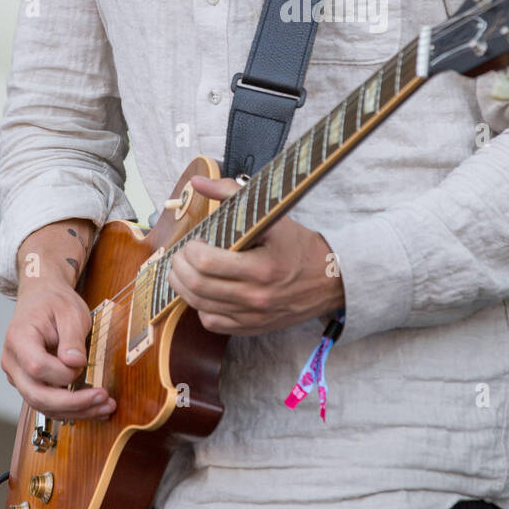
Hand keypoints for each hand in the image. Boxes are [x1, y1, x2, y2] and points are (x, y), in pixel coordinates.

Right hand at [1, 279, 115, 422]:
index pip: (36, 367)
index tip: (83, 362)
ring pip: (42, 405)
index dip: (62, 372)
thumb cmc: (54, 303)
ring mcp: (19, 376)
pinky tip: (94, 408)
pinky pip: (48, 403)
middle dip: (72, 403)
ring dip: (75, 411)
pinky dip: (71, 409)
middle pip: (37, 395)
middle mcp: (13, 362)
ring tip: (105, 407)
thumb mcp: (70, 312)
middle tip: (103, 399)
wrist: (42, 299)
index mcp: (19, 338)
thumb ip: (72, 338)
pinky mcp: (30, 384)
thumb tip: (75, 364)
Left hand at [167, 174, 344, 334]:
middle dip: (179, 267)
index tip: (193, 240)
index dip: (190, 250)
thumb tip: (198, 182)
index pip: (207, 263)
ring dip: (182, 286)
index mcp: (262, 268)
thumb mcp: (273, 217)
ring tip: (184, 270)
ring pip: (199, 306)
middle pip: (198, 286)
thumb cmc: (300, 247)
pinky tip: (203, 291)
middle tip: (180, 254)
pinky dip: (200, 307)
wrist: (330, 280)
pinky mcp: (251, 327)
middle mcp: (256, 296)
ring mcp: (252, 315)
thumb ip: (232, 194)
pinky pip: (212, 323)